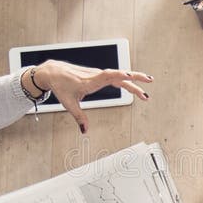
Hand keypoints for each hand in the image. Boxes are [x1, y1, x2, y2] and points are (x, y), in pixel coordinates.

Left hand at [27, 61, 152, 131]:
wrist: (53, 72)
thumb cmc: (61, 85)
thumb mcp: (69, 104)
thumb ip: (79, 118)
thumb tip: (85, 131)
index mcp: (90, 81)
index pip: (107, 76)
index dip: (119, 75)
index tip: (130, 76)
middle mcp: (96, 75)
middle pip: (119, 75)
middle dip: (135, 78)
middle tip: (149, 81)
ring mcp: (98, 74)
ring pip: (119, 75)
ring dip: (134, 80)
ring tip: (146, 87)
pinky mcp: (99, 74)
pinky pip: (116, 76)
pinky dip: (126, 79)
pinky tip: (133, 82)